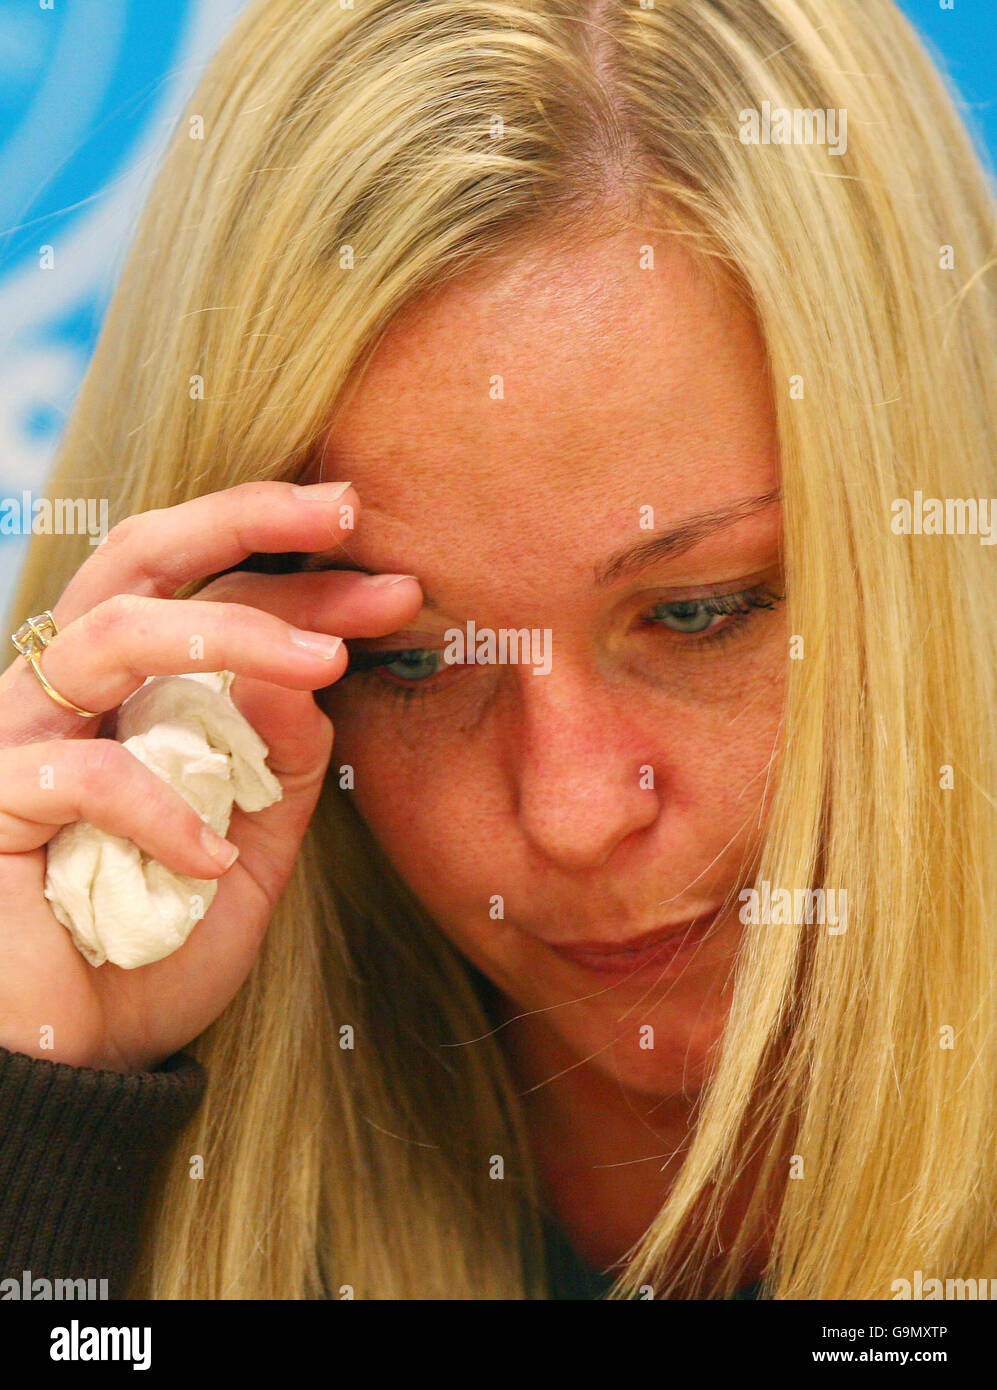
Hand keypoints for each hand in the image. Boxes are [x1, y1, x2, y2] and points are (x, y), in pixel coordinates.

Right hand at [0, 481, 419, 1072]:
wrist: (71, 1060)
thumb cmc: (150, 947)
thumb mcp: (248, 852)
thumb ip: (280, 769)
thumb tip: (314, 674)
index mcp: (128, 694)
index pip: (209, 597)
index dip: (303, 584)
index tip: (394, 589)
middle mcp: (66, 693)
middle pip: (140, 555)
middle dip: (247, 520)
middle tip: (347, 512)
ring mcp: (18, 738)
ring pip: (115, 633)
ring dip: (232, 634)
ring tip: (325, 664)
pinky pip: (85, 775)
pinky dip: (162, 811)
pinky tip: (214, 860)